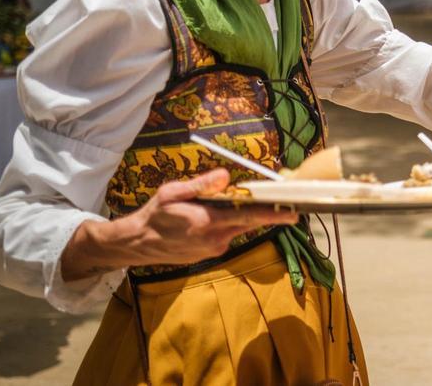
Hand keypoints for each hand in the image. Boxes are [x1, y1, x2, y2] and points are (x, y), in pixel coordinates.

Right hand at [120, 168, 298, 264]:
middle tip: (280, 201)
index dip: (273, 215)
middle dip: (264, 212)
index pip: (249, 217)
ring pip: (237, 229)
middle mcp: (215, 239)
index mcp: (208, 222)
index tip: (293, 213)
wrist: (138, 244)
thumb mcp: (172, 193)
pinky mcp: (210, 254)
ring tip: (229, 204)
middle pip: (248, 222)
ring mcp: (213, 249)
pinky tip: (213, 217)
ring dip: (240, 217)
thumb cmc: (154, 215)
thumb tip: (226, 177)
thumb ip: (202, 185)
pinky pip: (226, 236)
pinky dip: (227, 225)